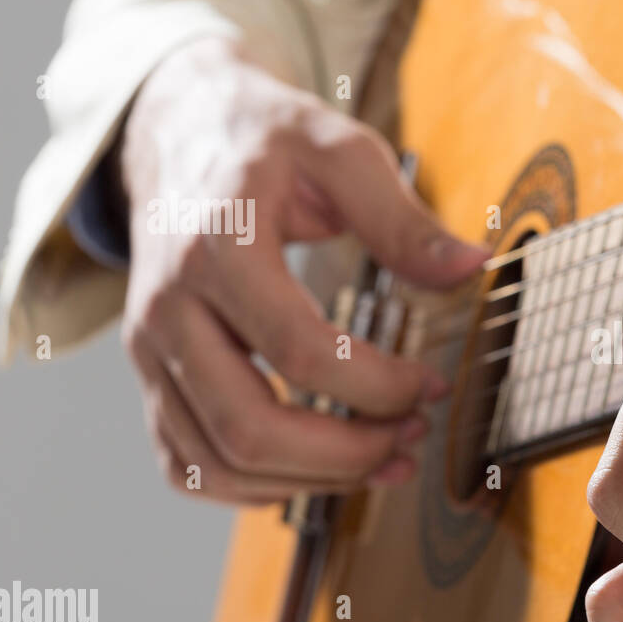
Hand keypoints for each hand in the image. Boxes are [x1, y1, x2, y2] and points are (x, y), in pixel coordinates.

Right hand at [118, 38, 486, 503]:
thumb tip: (471, 267)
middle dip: (346, 453)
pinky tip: (316, 471)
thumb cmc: (263, 140)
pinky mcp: (152, 377)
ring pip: (216, 462)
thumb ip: (402, 217)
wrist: (178, 131)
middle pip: (248, 427)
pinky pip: (187, 465)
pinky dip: (253, 489)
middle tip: (409, 440)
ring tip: (380, 462)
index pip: (299, 351)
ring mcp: (151, 351)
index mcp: (217, 249)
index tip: (431, 387)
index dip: (377, 387)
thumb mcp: (338, 150)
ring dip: (309, 483)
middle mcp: (169, 310)